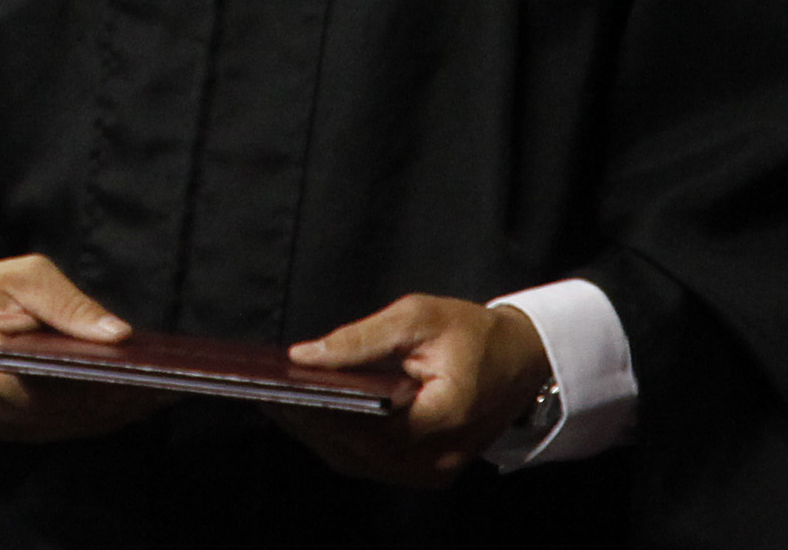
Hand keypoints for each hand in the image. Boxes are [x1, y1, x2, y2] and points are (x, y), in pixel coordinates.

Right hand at [0, 257, 161, 442]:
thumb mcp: (28, 277)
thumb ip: (69, 303)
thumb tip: (118, 335)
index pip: (36, 389)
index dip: (85, 388)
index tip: (131, 377)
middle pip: (60, 412)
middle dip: (113, 399)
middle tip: (161, 383)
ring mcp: (4, 422)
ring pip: (71, 424)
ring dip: (117, 411)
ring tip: (160, 390)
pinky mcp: (24, 429)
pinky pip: (71, 426)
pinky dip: (107, 413)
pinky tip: (140, 398)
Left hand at [272, 296, 548, 488]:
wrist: (522, 360)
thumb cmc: (471, 333)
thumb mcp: (416, 317)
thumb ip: (359, 339)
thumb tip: (304, 356)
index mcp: (445, 417)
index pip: (369, 427)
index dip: (321, 412)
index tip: (279, 390)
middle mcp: (440, 456)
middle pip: (357, 451)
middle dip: (307, 423)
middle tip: (265, 392)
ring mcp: (435, 470)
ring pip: (359, 462)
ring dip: (317, 434)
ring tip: (278, 400)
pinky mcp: (427, 468)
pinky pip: (372, 462)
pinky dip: (339, 441)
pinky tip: (311, 414)